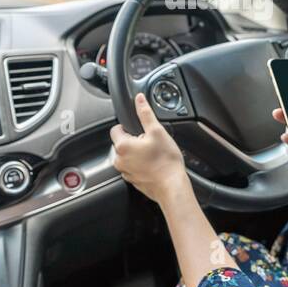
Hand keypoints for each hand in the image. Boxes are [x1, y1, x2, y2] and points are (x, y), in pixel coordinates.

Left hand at [111, 93, 191, 208]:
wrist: (172, 186)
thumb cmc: (166, 161)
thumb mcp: (157, 131)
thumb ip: (145, 113)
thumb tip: (139, 99)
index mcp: (122, 146)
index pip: (115, 129)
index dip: (128, 126)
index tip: (140, 130)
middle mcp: (119, 161)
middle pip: (122, 143)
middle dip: (134, 140)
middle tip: (150, 142)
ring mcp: (125, 172)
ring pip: (128, 156)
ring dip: (137, 153)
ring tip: (153, 154)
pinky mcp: (133, 181)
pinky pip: (134, 167)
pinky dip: (141, 165)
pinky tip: (154, 164)